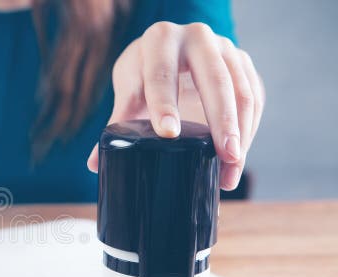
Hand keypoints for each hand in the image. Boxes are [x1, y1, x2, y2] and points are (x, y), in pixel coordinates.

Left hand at [87, 22, 264, 190]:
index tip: (167, 135)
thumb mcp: (129, 90)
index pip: (161, 73)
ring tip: (231, 168)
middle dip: (221, 120)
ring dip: (241, 132)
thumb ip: (117, 122)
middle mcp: (197, 37)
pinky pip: (253, 98)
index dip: (164, 104)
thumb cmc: (143, 73)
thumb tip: (94, 164)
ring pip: (241, 90)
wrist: (166, 52)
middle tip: (224, 156)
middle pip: (215, 78)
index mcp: (160, 40)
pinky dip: (249, 130)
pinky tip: (238, 159)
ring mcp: (225, 48)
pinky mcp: (243, 65)